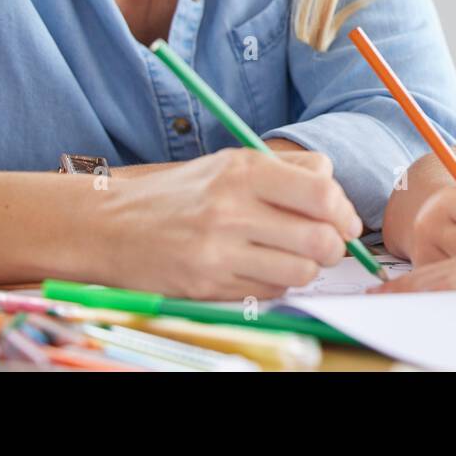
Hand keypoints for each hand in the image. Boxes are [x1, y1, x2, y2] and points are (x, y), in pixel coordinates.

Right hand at [98, 147, 361, 299]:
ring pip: (301, 271)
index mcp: (242, 170)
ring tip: (291, 257)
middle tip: (328, 246)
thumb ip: (285, 171)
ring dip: (307, 269)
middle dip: (335, 247)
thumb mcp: (229, 163)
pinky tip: (259, 269)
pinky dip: (276, 284)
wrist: (110, 226)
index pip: (321, 191)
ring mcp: (219, 250)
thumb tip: (335, 190)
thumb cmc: (179, 194)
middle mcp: (232, 208)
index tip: (345, 222)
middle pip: (320, 238)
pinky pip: (270, 292)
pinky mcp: (208, 284)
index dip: (344, 211)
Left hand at [376, 187, 455, 293]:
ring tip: (380, 297)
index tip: (401, 288)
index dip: (427, 279)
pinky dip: (433, 289)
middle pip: (439, 273)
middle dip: (406, 286)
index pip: (455, 269)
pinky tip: (413, 295)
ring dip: (410, 288)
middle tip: (376, 293)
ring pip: (441, 278)